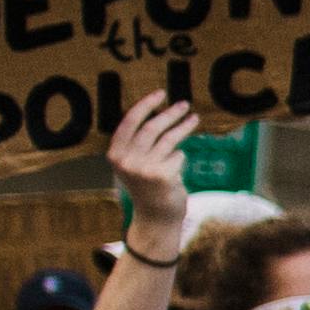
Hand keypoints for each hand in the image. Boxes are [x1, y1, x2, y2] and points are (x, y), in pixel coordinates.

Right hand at [107, 89, 198, 241]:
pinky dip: (180, 157)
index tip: (160, 93)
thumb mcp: (132, 164)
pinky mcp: (162, 176)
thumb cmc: (147, 186)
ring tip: (194, 118)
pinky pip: (178, 156)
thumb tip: (157, 112)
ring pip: (168, 139)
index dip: (146, 105)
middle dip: (169, 113)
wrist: (155, 216)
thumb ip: (137, 143)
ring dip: (184, 127)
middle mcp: (126, 160)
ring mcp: (144, 168)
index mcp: (115, 154)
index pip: (129, 122)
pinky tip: (177, 165)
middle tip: (184, 104)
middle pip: (151, 127)